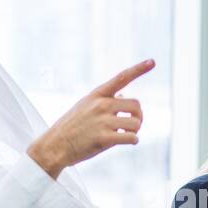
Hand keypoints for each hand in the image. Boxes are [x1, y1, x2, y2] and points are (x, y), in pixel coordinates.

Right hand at [27, 59, 153, 178]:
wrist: (55, 146)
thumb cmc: (71, 127)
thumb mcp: (85, 106)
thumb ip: (104, 100)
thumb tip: (124, 95)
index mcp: (97, 95)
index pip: (121, 78)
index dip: (139, 69)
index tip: (153, 61)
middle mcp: (101, 105)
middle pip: (136, 105)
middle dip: (139, 116)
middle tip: (134, 125)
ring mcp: (102, 121)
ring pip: (136, 123)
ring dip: (135, 130)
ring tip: (126, 134)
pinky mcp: (104, 138)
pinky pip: (131, 138)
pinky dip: (133, 140)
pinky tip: (128, 142)